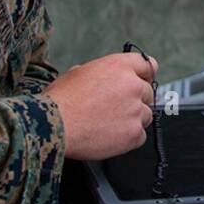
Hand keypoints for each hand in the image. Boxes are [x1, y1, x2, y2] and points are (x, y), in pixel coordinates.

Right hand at [44, 51, 158, 159]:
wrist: (54, 125)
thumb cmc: (61, 100)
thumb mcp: (77, 72)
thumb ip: (100, 73)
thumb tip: (102, 78)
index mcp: (119, 66)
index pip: (148, 65)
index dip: (144, 75)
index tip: (143, 81)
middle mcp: (132, 85)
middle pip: (148, 93)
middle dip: (135, 100)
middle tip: (115, 109)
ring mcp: (136, 110)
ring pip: (146, 115)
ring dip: (132, 120)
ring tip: (108, 123)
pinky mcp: (134, 133)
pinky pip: (140, 136)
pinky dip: (128, 138)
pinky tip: (110, 136)